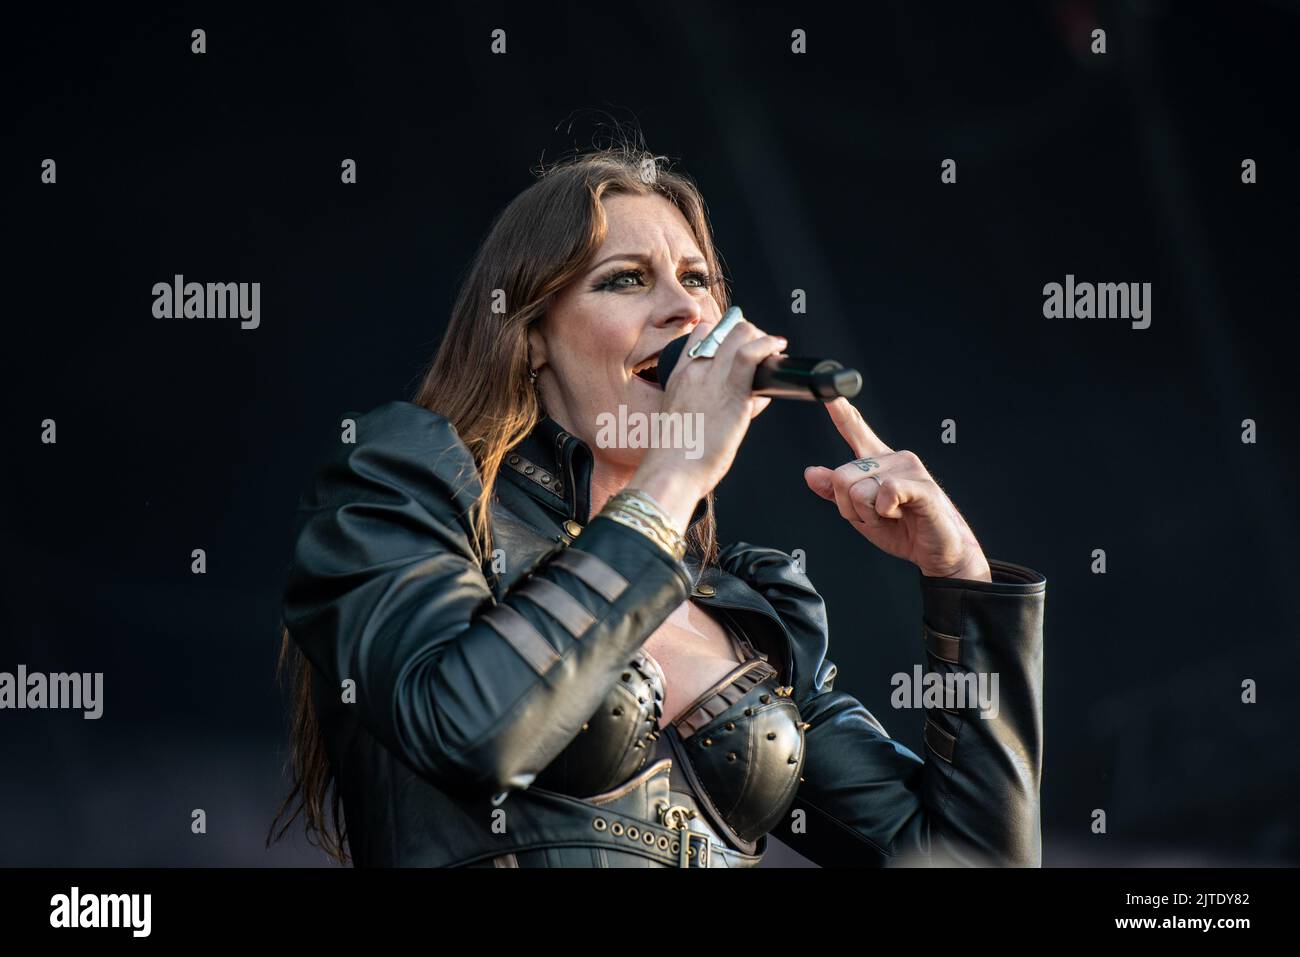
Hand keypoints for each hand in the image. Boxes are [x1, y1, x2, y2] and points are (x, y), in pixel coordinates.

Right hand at [630, 313, 785, 530]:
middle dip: (748, 335)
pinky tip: (778, 350)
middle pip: (724, 329)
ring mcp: (712, 378)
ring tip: (774, 351)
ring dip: (762, 338)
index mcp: (679, 376)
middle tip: (762, 351)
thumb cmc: (676, 459)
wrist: (670, 472)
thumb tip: (747, 403)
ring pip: (741, 333)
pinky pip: (752, 354)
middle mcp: (694, 370)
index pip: (700, 334)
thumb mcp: (684, 423)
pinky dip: (769, 346)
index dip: (723, 337)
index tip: (737, 351)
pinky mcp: (732, 392)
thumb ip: (709, 407)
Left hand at [803, 398, 991, 580]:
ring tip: (893, 517)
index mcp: (877, 462)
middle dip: (850, 508)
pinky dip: (885, 513)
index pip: (855, 431)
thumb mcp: (859, 513)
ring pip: (859, 490)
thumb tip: (810, 472)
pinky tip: (901, 514)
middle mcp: (893, 458)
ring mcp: (908, 469)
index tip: (829, 393)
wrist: (937, 552)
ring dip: (869, 515)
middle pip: (842, 476)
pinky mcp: (921, 485)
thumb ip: (835, 492)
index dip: (841, 411)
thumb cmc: (903, 529)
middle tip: (878, 516)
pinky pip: (884, 494)